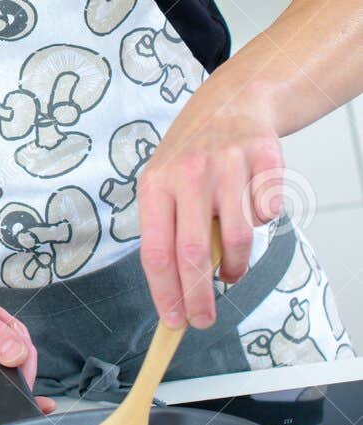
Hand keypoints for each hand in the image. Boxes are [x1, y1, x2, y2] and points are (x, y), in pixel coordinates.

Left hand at [137, 82, 282, 328]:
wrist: (230, 103)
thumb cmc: (191, 156)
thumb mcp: (164, 184)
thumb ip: (169, 229)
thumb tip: (178, 292)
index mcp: (156, 184)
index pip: (156, 252)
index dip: (166, 293)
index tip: (175, 321)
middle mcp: (189, 173)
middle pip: (194, 253)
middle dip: (200, 297)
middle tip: (205, 319)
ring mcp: (227, 164)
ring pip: (237, 238)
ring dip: (236, 266)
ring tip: (231, 270)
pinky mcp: (263, 158)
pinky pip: (269, 212)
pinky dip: (263, 222)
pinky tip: (251, 210)